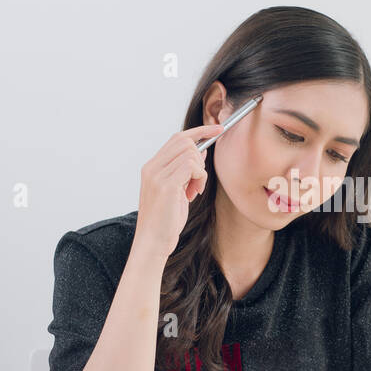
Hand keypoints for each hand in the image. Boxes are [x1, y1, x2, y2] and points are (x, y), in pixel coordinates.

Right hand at [134, 123, 224, 256]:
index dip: (199, 131)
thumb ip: (185, 170)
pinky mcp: (166, 185)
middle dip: (201, 156)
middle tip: (199, 180)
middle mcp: (152, 168)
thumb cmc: (165, 220)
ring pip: (190, 153)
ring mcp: (157, 175)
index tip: (218, 129)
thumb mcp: (177, 190)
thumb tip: (201, 150)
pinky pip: (192, 166)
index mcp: (151, 167)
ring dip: (201, 172)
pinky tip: (193, 194)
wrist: (152, 242)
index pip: (177, 138)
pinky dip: (200, 178)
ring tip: (194, 191)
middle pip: (184, 141)